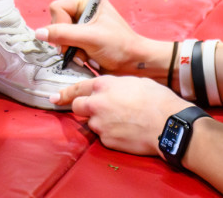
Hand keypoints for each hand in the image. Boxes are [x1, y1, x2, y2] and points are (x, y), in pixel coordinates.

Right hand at [38, 0, 146, 73]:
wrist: (134, 64)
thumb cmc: (119, 46)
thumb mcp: (90, 38)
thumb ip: (63, 34)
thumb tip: (38, 33)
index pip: (57, 8)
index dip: (61, 26)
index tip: (74, 39)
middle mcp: (82, 9)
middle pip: (56, 22)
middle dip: (67, 41)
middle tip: (82, 50)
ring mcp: (81, 24)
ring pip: (59, 36)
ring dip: (71, 49)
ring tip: (87, 55)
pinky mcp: (82, 38)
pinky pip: (65, 45)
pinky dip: (73, 54)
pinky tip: (87, 58)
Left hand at [54, 75, 186, 156]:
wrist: (167, 123)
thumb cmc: (156, 99)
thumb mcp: (133, 81)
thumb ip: (115, 85)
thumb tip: (110, 90)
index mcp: (103, 85)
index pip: (77, 88)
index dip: (66, 93)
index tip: (55, 97)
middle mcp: (96, 103)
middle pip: (77, 107)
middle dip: (82, 108)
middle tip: (96, 110)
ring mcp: (99, 123)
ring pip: (91, 123)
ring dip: (100, 122)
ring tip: (121, 121)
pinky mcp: (106, 140)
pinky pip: (103, 137)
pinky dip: (111, 134)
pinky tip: (125, 131)